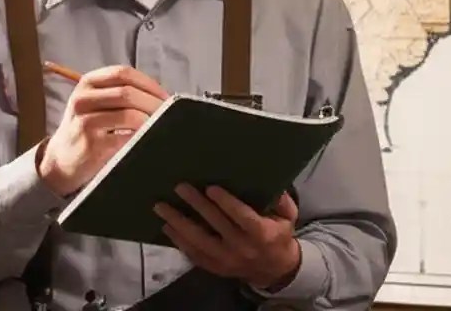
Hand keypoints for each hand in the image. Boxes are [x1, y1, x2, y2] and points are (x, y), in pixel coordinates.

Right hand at [37, 64, 167, 196]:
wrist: (60, 162)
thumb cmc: (86, 129)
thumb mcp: (94, 104)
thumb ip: (121, 94)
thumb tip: (162, 96)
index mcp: (87, 83)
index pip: (124, 73)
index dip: (149, 83)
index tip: (166, 96)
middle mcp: (83, 99)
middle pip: (128, 93)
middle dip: (155, 103)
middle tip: (171, 114)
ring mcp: (86, 121)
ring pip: (130, 114)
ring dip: (152, 120)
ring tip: (162, 126)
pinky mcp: (92, 144)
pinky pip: (127, 137)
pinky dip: (143, 136)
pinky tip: (149, 139)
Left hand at [155, 186, 300, 290]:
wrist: (274, 269)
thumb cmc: (278, 234)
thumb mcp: (288, 216)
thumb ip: (282, 199)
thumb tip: (272, 181)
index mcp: (261, 233)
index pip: (241, 217)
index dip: (225, 203)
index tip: (210, 188)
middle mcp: (241, 248)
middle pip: (215, 224)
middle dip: (196, 205)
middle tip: (180, 187)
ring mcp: (226, 260)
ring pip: (198, 241)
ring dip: (178, 223)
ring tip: (162, 207)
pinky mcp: (215, 267)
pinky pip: (193, 255)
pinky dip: (179, 241)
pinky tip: (167, 227)